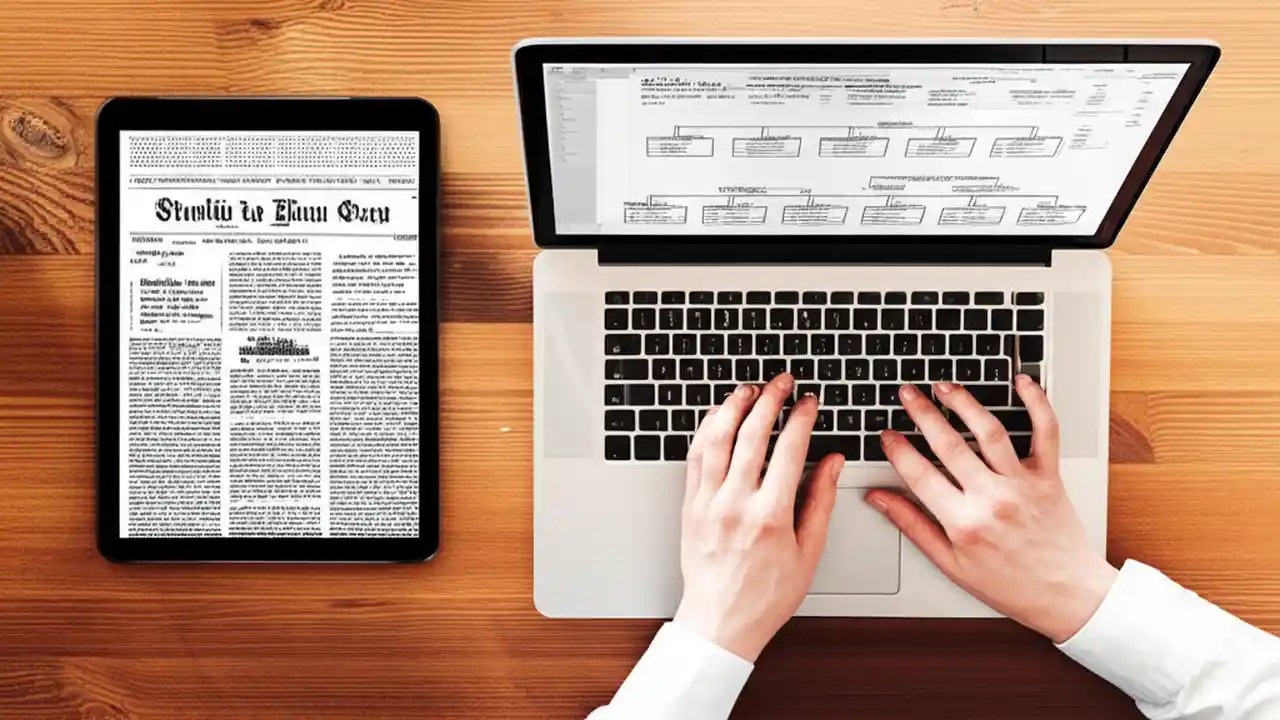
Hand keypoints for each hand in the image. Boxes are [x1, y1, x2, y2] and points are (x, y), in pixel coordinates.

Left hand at [674, 373, 844, 661]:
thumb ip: (820, 501)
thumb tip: (832, 461)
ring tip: (748, 389)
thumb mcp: (808, 552)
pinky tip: (717, 417)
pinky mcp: (689, 506)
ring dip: (733, 407)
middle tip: (781, 382)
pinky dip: (706, 431)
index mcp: (770, 515)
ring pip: (717, 439)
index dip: (801, 418)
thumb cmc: (765, 595)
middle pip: (752, 435)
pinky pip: (695, 458)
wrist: (720, 621)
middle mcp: (735, 504)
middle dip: (769, 400)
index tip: (809, 402)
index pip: (788, 449)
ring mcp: (707, 503)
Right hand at [865, 376, 1117, 642]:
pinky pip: (1045, 432)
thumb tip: (879, 499)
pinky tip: (1022, 382)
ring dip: (964, 402)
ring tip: (944, 386)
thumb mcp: (950, 562)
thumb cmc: (1009, 584)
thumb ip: (912, 525)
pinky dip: (1037, 403)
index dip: (897, 449)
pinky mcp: (1049, 476)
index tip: (886, 434)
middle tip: (907, 394)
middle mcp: (992, 498)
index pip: (919, 474)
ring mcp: (1022, 484)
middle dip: (922, 413)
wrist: (1066, 594)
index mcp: (963, 522)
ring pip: (989, 431)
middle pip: (949, 444)